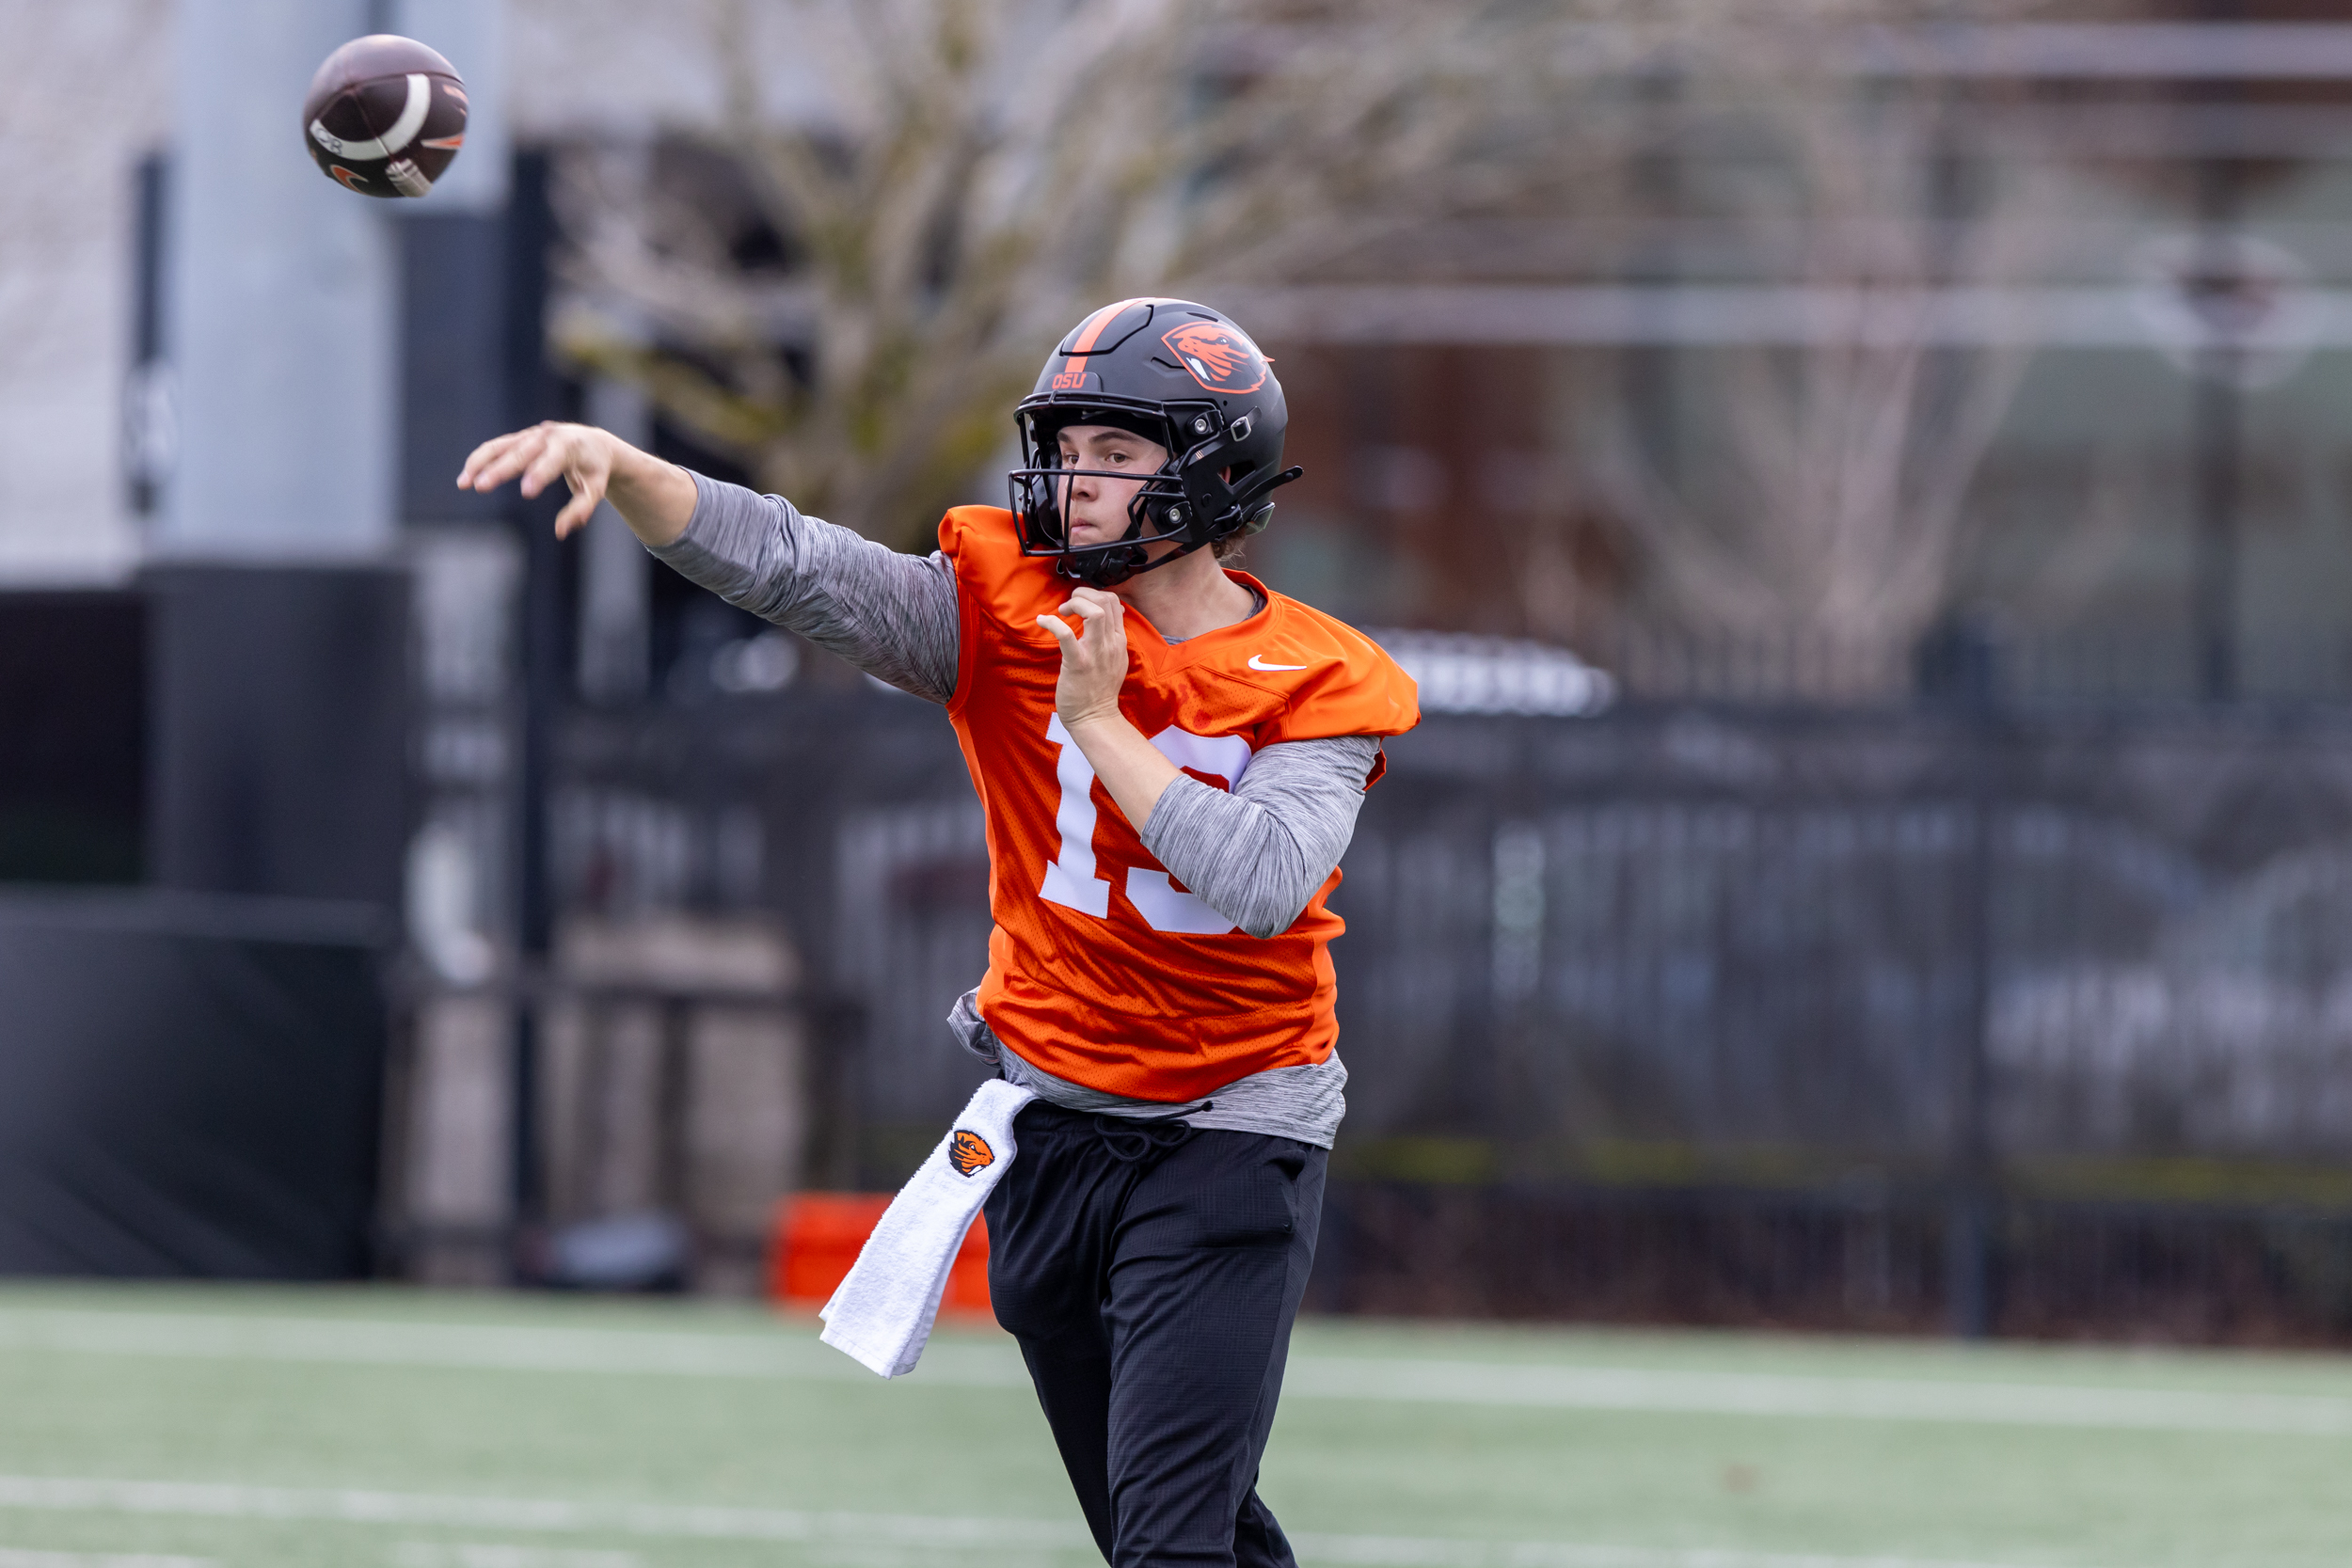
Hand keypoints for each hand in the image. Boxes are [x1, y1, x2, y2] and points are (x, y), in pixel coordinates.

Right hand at [456, 421, 618, 539]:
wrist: (593, 443)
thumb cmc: (594, 469)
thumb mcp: (595, 489)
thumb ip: (581, 509)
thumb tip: (560, 532)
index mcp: (570, 446)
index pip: (553, 461)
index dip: (539, 475)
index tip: (526, 492)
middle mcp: (547, 437)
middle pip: (521, 453)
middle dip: (500, 470)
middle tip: (482, 486)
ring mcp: (530, 435)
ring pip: (500, 447)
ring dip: (480, 463)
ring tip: (463, 484)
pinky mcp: (519, 438)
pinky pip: (495, 448)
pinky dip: (479, 460)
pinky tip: (466, 478)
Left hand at [1036, 588, 1130, 728]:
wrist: (1096, 718)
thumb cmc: (1099, 690)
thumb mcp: (1115, 660)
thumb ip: (1112, 638)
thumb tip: (1110, 616)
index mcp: (1119, 641)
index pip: (1114, 603)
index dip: (1094, 594)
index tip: (1079, 603)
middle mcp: (1111, 644)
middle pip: (1105, 601)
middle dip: (1083, 593)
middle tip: (1068, 603)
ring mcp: (1096, 653)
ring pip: (1094, 612)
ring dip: (1075, 603)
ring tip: (1062, 610)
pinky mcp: (1078, 664)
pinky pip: (1066, 635)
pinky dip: (1052, 622)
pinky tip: (1043, 621)